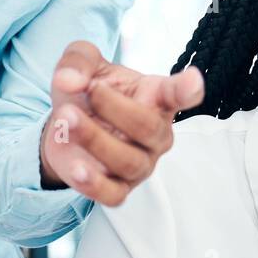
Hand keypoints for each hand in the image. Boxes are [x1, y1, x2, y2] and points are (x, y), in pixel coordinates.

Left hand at [39, 40, 203, 205]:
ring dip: (95, 139)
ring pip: (128, 161)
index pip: (178, 93)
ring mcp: (141, 163)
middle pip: (148, 127)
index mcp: (156, 96)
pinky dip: (96, 184)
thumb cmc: (87, 90)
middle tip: (89, 89)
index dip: (186, 89)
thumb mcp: (81, 61)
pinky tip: (77, 168)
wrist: (65, 124)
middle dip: (114, 108)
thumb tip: (70, 80)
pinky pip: (114, 195)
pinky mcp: (119, 187)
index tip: (191, 81)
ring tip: (68, 119)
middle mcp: (156, 133)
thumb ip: (78, 61)